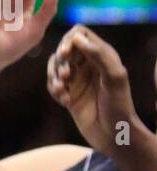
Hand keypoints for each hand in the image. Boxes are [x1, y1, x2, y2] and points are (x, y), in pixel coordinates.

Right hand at [47, 26, 138, 155]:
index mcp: (101, 56)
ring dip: (54, 77)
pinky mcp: (68, 93)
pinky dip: (54, 90)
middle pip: (63, 49)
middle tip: (66, 77)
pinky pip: (52, 83)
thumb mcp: (114, 78)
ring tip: (62, 91)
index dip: (68, 40)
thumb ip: (99, 55)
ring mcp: (77, 78)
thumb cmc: (119, 107)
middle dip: (61, 62)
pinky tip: (65, 102)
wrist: (115, 136)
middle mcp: (88, 64)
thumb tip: (76, 37)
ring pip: (54, 66)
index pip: (79, 34)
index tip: (65, 54)